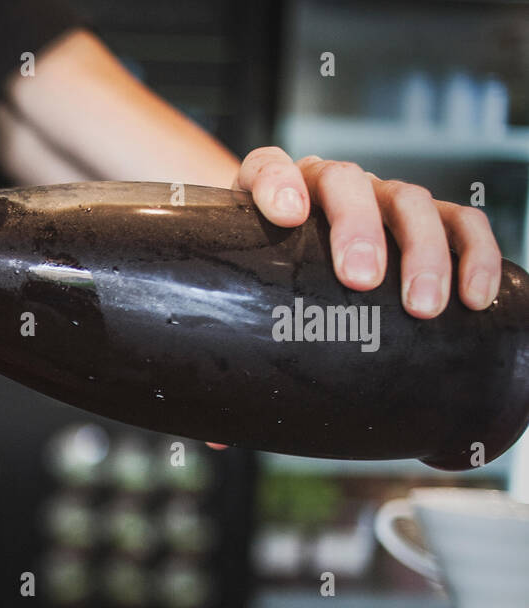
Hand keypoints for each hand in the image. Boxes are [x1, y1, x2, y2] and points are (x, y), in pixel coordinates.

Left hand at [234, 147, 501, 317]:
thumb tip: (217, 358)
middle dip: (357, 229)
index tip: (287, 213)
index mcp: (276, 189)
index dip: (277, 183)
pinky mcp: (425, 217)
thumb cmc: (268, 274)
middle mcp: (330, 184)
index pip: (268, 167)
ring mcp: (380, 196)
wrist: (297, 257)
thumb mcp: (246, 280)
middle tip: (360, 279)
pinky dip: (474, 254)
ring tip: (422, 308)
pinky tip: (473, 297)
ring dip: (421, 254)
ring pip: (408, 201)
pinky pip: (459, 222)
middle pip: (346, 183)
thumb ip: (231, 299)